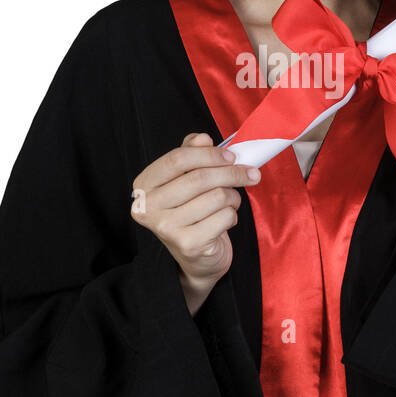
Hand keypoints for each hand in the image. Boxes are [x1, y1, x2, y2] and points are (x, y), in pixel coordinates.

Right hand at [130, 133, 260, 312]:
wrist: (197, 258)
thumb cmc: (192, 211)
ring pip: (216, 197)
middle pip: (199, 177)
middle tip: (251, 173)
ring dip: (232, 197)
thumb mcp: (187, 179)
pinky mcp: (188, 244)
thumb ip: (191, 154)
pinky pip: (224, 217)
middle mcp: (148, 207)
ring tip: (230, 202)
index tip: (232, 156)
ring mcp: (166, 227)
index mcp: (144, 185)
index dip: (209, 154)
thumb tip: (202, 138)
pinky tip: (225, 220)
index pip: (177, 158)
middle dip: (232, 173)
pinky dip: (232, 215)